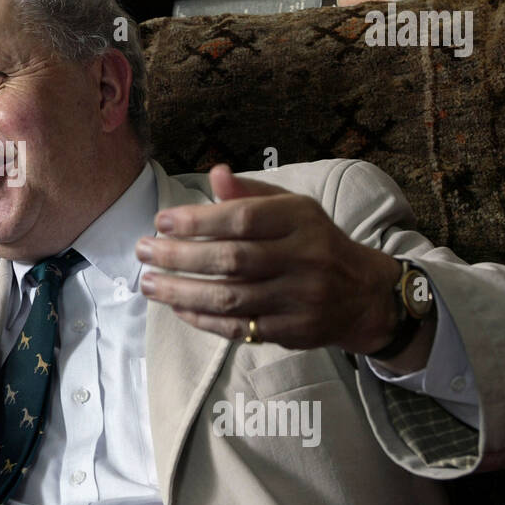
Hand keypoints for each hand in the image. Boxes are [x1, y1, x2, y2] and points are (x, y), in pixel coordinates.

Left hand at [135, 164, 400, 352]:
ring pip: (231, 298)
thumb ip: (250, 193)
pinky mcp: (293, 331)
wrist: (362, 294)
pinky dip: (204, 319)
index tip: (161, 221)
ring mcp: (299, 298)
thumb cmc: (312, 242)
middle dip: (179, 257)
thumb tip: (215, 173)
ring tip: (149, 284)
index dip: (198, 221)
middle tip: (142, 252)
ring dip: (182, 292)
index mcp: (301, 220)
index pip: (243, 218)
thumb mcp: (292, 208)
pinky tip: (178, 308)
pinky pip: (240, 327)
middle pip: (231, 260)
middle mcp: (303, 258)